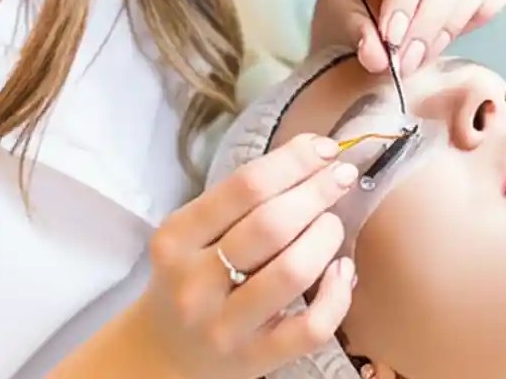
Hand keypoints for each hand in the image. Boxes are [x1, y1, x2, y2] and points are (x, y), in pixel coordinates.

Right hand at [132, 135, 358, 378]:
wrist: (163, 352)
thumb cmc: (191, 277)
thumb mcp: (192, 234)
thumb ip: (239, 200)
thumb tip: (312, 154)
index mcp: (177, 239)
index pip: (244, 186)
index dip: (294, 161)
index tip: (325, 149)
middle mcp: (195, 282)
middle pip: (271, 224)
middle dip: (317, 192)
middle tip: (341, 176)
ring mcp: (225, 325)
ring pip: (293, 272)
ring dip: (326, 237)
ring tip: (332, 224)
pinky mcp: (255, 359)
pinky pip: (310, 326)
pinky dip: (337, 294)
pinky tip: (342, 272)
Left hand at [311, 0, 505, 75]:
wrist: (370, 21)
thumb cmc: (352, 6)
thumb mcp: (339, 20)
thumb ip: (358, 34)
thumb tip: (378, 56)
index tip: (392, 38)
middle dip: (432, 18)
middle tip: (406, 61)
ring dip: (456, 21)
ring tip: (421, 55)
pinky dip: (489, 8)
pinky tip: (456, 31)